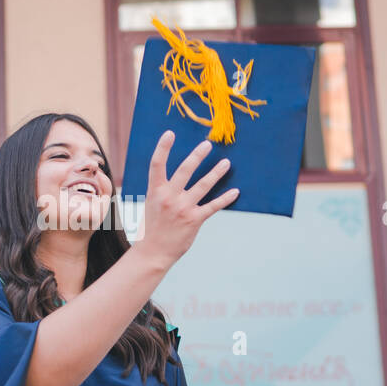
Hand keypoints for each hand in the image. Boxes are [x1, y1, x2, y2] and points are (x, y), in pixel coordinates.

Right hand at [133, 130, 238, 269]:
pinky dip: (225, 198)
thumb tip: (177, 176)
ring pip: (203, 185)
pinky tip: (235, 192)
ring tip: (226, 163)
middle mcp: (169, 197)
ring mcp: (183, 208)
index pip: (157, 164)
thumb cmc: (152, 227)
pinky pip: (213, 206)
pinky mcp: (194, 219)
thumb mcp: (151, 204)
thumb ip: (163, 189)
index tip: (169, 133)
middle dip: (197, 155)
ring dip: (216, 173)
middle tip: (207, 144)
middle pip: (185, 170)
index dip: (163, 148)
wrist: (154, 252)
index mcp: (155, 191)